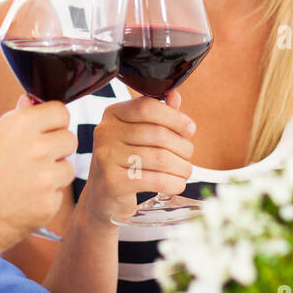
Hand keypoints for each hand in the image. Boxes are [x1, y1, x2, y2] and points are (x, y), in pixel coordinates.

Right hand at [0, 97, 76, 257]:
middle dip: (55, 148)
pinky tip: (20, 204)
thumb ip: (14, 121)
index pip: (60, 113)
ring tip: (23, 184)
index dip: (52, 122)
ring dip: (52, 175)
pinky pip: (57, 197)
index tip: (44, 131)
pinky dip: (44, 201)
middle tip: (33, 161)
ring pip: (67, 170)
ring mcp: (45, 179)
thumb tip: (31, 103)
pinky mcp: (46, 208)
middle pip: (69, 140)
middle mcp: (38, 149)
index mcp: (21, 125)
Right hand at [79, 90, 195, 224]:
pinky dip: (173, 182)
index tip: (190, 129)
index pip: (147, 107)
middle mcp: (105, 132)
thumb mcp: (138, 133)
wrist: (101, 196)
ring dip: (181, 166)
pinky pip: (155, 180)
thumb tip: (174, 96)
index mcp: (113, 114)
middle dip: (182, 146)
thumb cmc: (125, 161)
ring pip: (160, 158)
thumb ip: (157, 114)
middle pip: (157, 134)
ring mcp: (106, 158)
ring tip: (185, 170)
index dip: (174, 117)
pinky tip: (177, 183)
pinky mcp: (112, 182)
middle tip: (188, 155)